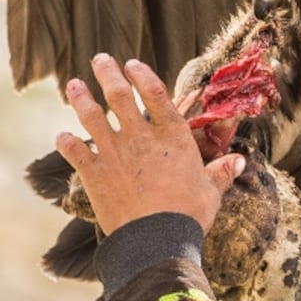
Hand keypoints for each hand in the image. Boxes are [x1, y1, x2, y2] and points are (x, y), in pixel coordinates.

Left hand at [55, 54, 246, 235]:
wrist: (156, 241)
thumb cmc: (189, 215)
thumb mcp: (212, 191)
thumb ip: (222, 172)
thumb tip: (238, 161)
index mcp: (172, 136)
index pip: (156, 94)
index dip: (143, 75)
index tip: (132, 64)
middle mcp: (141, 138)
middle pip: (120, 95)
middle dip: (108, 73)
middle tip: (100, 59)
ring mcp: (115, 153)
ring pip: (93, 116)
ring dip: (80, 98)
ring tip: (74, 85)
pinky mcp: (95, 173)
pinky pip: (75, 151)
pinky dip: (67, 143)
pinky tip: (62, 136)